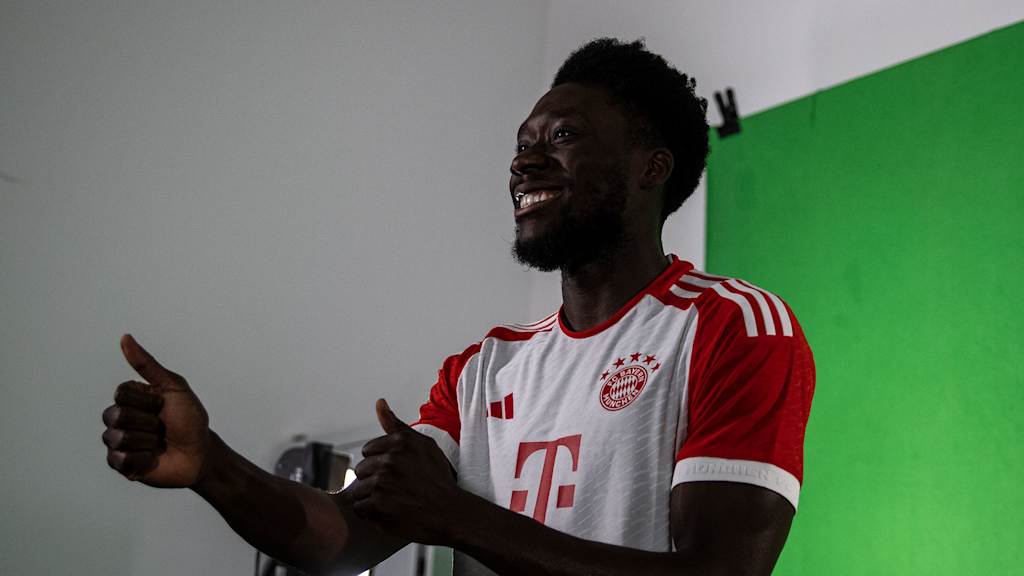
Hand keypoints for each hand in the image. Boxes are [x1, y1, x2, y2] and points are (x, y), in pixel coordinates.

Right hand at [101, 334, 210, 487]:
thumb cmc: (190, 419)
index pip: (121, 393)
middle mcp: (119, 417)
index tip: (163, 405)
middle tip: (163, 427)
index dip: (148, 401)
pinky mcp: (120, 464)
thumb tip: (125, 337)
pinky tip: (153, 459)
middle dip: (148, 422)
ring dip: (148, 441)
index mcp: (131, 397)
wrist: (201, 452)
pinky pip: (120, 459)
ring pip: (118, 438)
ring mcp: (118, 441)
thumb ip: (147, 364)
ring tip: (159, 443)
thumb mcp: (174, 387)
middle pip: (115, 415)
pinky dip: (143, 459)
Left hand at [349, 399, 459, 544]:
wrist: (450, 512)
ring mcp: (383, 481)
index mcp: (400, 441)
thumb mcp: (423, 445)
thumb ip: (396, 425)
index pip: (368, 451)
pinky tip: (389, 512)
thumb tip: (379, 402)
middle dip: (374, 480)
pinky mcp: (378, 504)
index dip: (381, 463)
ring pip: (358, 489)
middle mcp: (390, 459)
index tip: (398, 472)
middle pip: (361, 470)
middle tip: (397, 488)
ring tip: (394, 501)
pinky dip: (371, 513)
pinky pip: (360, 508)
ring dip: (372, 498)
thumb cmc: (438, 479)